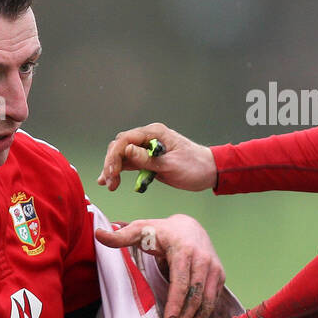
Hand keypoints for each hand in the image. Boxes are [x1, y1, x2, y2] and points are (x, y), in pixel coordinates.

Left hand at [95, 214, 224, 317]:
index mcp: (185, 251)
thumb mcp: (141, 229)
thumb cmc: (162, 232)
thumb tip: (98, 235)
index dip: (176, 302)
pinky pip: (213, 300)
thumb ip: (121, 236)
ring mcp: (214, 269)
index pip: (182, 281)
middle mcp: (203, 260)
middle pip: (196, 295)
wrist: (191, 227)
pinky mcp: (219, 276)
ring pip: (207, 300)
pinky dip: (204, 316)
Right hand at [97, 122, 216, 192]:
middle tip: (109, 181)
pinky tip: (111, 181)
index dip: (115, 156)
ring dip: (113, 169)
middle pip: (120, 146)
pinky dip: (120, 171)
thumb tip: (126, 151)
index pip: (126, 140)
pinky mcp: (148, 159)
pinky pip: (130, 163)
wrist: (209, 171)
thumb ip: (148, 159)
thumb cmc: (195, 166)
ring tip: (109, 185)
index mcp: (155, 133)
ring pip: (122, 155)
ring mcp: (147, 148)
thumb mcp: (171, 165)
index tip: (112, 172)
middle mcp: (149, 137)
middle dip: (111, 163)